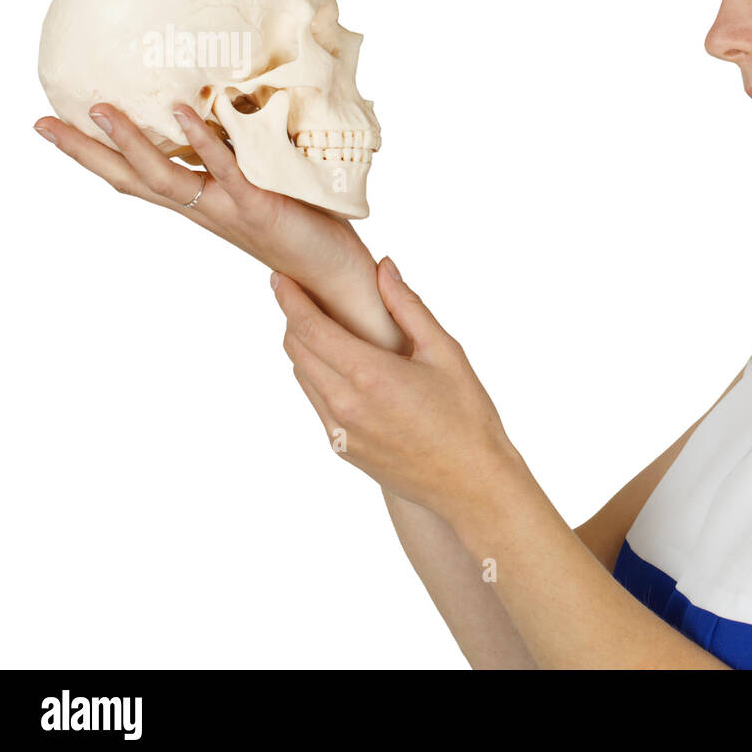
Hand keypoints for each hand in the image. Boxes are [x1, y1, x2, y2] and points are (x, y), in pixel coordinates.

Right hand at [34, 102, 370, 284]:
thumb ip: (242, 158)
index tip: (54, 127)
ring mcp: (228, 210)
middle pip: (131, 179)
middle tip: (44, 123)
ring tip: (100, 109)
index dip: (94, 155)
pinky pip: (226, 172)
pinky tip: (182, 112)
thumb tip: (229, 110)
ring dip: (132, 143)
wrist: (339, 276)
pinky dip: (202, 142)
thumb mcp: (265, 186)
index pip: (136, 178)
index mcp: (201, 203)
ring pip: (165, 178)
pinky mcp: (260, 209)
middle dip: (86, 153)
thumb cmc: (307, 228)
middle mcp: (205, 209)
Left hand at [272, 257, 517, 516]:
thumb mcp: (445, 352)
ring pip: (302, 376)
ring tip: (326, 328)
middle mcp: (345, 405)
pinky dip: (319, 377)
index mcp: (370, 375)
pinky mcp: (343, 449)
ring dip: (306, 348)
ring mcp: (340, 431)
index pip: (309, 327)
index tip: (280, 277)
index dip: (289, 298)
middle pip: (296, 350)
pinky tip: (345, 368)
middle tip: (304, 295)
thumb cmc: (467, 416)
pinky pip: (317, 403)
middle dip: (294, 318)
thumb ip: (408, 307)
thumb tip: (384, 268)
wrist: (472, 483)